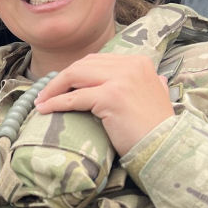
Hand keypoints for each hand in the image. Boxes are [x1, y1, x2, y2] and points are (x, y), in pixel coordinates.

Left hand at [33, 54, 173, 156]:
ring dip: (53, 89)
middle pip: (82, 66)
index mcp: (138, 62)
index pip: (96, 61)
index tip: (60, 85)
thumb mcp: (155, 94)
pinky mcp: (110, 97)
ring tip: (41, 101)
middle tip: (45, 94)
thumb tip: (148, 76)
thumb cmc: (156, 127)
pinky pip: (74, 98)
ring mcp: (120, 80)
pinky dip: (56, 103)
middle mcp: (130, 66)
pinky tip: (45, 110)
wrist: (166, 147)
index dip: (75, 72)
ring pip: (74, 77)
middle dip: (60, 79)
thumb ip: (148, 81)